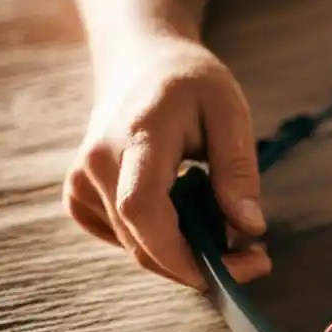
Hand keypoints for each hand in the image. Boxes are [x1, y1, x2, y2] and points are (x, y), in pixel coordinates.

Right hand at [64, 34, 272, 287]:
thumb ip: (238, 170)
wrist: (141, 60)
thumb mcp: (230, 112)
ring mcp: (81, 179)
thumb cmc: (191, 82)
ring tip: (230, 235)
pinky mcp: (78, 193)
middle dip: (197, 264)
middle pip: (140, 238)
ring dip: (183, 255)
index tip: (228, 270)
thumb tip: (250, 228)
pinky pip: (120, 237)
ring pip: (132, 244)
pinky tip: (187, 220)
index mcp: (137, 136)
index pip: (142, 208)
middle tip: (253, 260)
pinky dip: (158, 242)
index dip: (179, 253)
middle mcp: (97, 161)